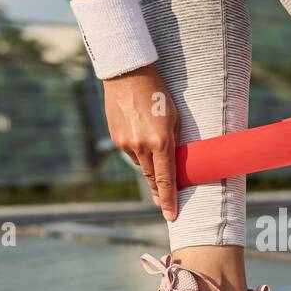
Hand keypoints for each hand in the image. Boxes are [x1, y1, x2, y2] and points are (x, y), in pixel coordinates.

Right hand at [104, 65, 179, 219]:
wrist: (128, 75)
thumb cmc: (158, 94)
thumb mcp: (174, 118)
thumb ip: (173, 143)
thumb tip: (174, 162)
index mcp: (160, 142)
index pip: (166, 179)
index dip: (168, 199)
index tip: (171, 215)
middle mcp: (141, 147)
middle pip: (151, 178)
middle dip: (159, 191)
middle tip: (164, 203)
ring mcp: (126, 143)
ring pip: (140, 164)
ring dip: (148, 166)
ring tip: (154, 153)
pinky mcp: (116, 138)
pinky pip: (130, 153)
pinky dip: (138, 151)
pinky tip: (141, 138)